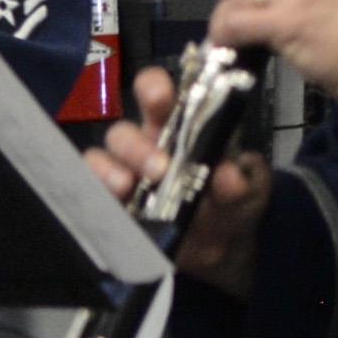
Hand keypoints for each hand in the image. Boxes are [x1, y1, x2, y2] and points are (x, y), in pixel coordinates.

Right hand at [88, 69, 272, 295]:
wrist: (218, 248)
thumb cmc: (231, 206)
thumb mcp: (247, 194)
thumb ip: (240, 185)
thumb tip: (228, 176)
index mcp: (178, 129)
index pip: (156, 96)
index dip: (152, 89)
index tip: (159, 97)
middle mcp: (145, 145)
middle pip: (123, 131)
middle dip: (135, 146)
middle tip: (159, 168)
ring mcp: (124, 173)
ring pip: (101, 158)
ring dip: (112, 170)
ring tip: (128, 186)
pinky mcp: (111, 201)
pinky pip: (90, 187)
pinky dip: (98, 190)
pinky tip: (114, 200)